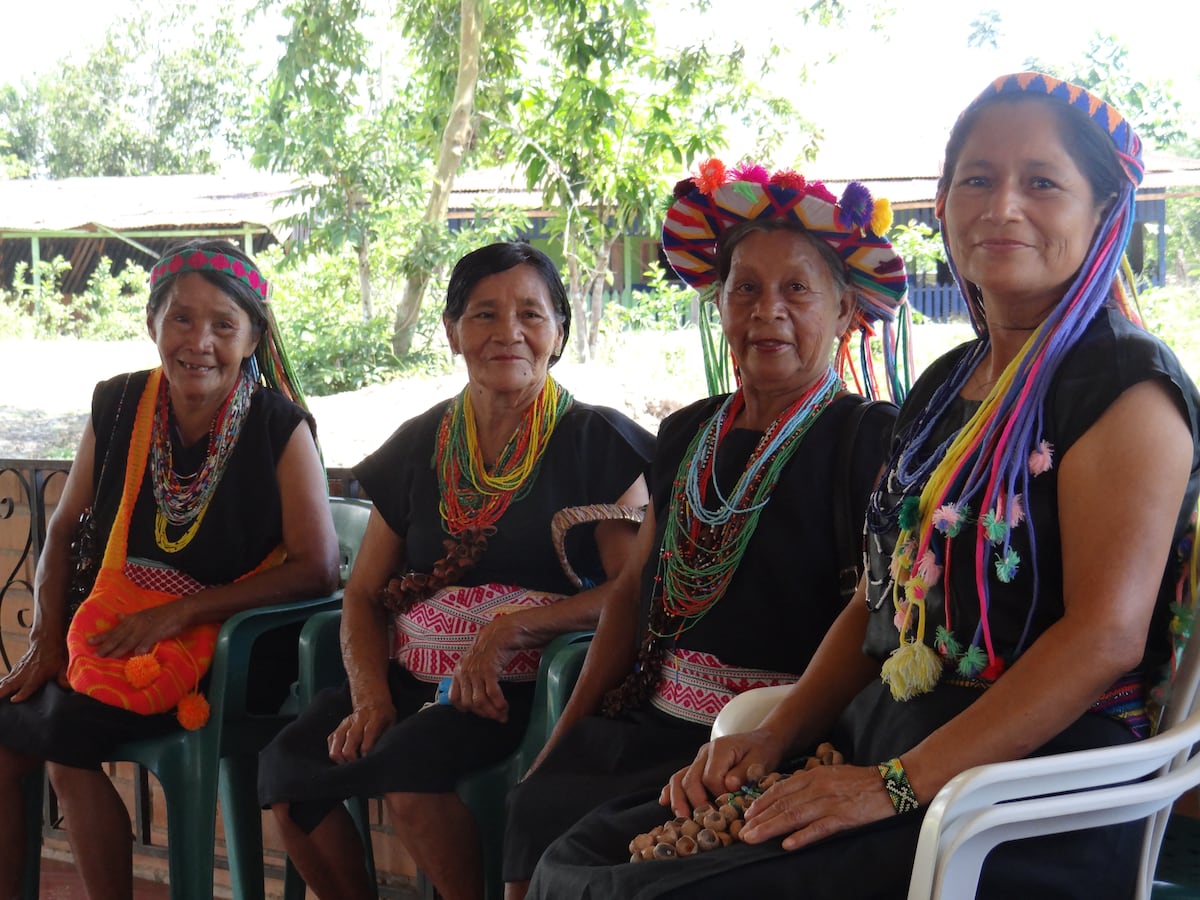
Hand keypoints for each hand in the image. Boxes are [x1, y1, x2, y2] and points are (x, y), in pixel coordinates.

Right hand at [0, 638, 67, 701]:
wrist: (45, 640)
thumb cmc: (55, 655)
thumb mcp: (63, 665)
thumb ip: (64, 676)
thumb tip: (69, 686)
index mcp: (38, 673)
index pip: (29, 685)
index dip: (22, 693)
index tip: (14, 700)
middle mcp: (26, 672)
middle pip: (12, 684)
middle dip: (3, 692)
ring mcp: (19, 670)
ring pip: (7, 681)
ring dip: (0, 688)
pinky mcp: (16, 668)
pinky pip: (7, 677)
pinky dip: (1, 684)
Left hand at [88, 603, 185, 657]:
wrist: (180, 611)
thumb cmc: (162, 614)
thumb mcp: (143, 614)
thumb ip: (130, 618)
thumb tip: (117, 616)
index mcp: (132, 619)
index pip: (114, 629)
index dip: (102, 636)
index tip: (88, 641)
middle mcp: (135, 624)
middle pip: (118, 637)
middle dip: (106, 646)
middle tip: (95, 654)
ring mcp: (145, 629)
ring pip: (128, 641)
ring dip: (117, 650)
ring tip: (108, 658)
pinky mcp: (155, 634)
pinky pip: (146, 643)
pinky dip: (141, 650)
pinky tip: (136, 657)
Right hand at [327, 701, 396, 762]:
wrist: (371, 700)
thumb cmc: (384, 714)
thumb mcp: (392, 721)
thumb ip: (387, 735)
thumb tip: (383, 752)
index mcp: (375, 717)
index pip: (369, 731)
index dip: (367, 747)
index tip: (366, 759)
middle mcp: (359, 719)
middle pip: (351, 737)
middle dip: (352, 755)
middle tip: (356, 766)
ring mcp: (346, 722)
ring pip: (337, 739)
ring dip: (340, 755)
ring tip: (346, 764)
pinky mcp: (339, 726)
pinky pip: (331, 740)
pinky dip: (334, 751)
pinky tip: (341, 759)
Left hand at [448, 616, 517, 721]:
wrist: (502, 632)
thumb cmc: (491, 649)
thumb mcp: (475, 663)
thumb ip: (471, 678)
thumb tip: (473, 698)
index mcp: (459, 671)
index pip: (455, 698)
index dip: (466, 710)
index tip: (479, 713)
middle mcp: (464, 672)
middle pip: (469, 703)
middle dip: (483, 714)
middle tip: (496, 718)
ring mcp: (475, 670)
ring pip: (480, 700)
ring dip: (492, 711)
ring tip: (503, 715)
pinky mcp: (489, 668)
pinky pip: (492, 692)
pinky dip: (498, 703)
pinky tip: (505, 707)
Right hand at [661, 728, 786, 816]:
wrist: (762, 740)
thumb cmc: (762, 750)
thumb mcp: (760, 759)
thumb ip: (744, 772)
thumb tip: (729, 786)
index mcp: (719, 749)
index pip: (710, 777)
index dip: (717, 795)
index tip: (729, 807)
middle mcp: (704, 753)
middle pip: (690, 779)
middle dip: (695, 802)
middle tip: (703, 821)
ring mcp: (698, 760)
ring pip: (679, 778)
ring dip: (678, 799)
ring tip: (681, 818)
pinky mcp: (696, 767)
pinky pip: (679, 777)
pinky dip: (670, 790)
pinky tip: (664, 802)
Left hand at [739, 764, 895, 849]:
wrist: (888, 783)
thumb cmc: (858, 780)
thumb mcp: (828, 774)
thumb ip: (808, 783)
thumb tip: (786, 795)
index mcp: (812, 776)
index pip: (779, 790)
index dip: (761, 803)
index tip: (747, 814)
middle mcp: (816, 787)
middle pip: (781, 804)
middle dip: (759, 819)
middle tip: (742, 832)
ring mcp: (829, 802)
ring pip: (794, 816)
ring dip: (771, 828)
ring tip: (754, 838)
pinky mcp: (843, 817)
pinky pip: (819, 828)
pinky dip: (802, 836)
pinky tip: (787, 845)